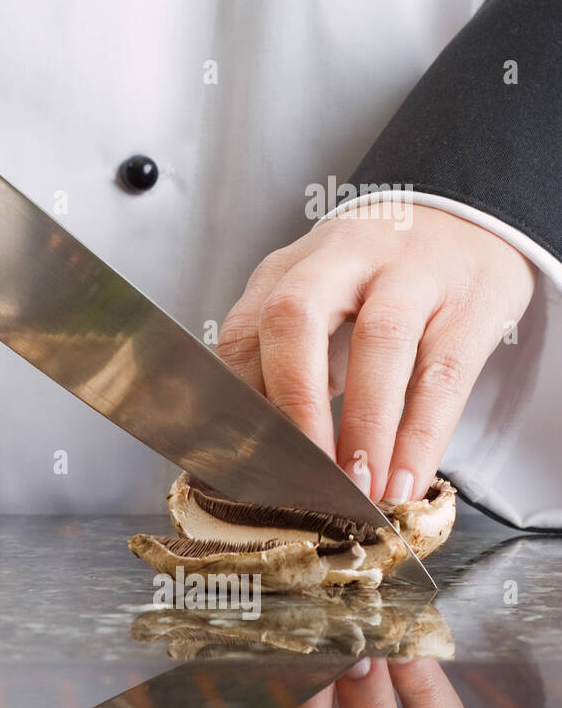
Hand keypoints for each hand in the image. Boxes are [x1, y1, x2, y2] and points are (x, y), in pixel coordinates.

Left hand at [217, 204, 535, 502]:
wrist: (468, 219)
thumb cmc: (373, 281)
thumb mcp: (316, 302)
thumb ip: (284, 359)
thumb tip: (259, 450)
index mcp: (288, 269)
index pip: (244, 329)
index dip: (237, 398)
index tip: (242, 458)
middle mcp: (341, 260)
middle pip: (296, 317)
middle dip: (292, 401)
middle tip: (298, 471)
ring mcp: (409, 275)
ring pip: (378, 341)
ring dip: (363, 426)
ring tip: (358, 488)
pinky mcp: (469, 304)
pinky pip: (443, 374)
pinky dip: (421, 436)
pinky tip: (405, 480)